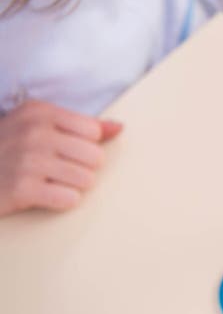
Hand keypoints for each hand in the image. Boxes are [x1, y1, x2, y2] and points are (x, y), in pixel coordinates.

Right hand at [0, 100, 122, 216]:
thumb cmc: (7, 150)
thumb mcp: (37, 126)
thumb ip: (80, 126)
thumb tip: (119, 127)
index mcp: (39, 112)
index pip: (93, 132)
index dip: (83, 147)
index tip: (62, 151)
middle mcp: (34, 132)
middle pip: (96, 158)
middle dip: (81, 169)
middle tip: (56, 171)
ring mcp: (28, 160)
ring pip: (87, 180)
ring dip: (71, 186)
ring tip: (48, 182)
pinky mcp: (23, 189)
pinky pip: (70, 199)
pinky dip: (60, 201)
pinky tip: (43, 195)